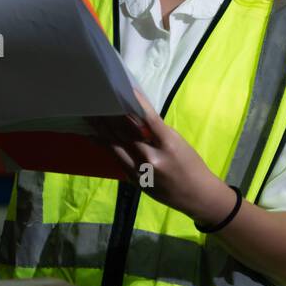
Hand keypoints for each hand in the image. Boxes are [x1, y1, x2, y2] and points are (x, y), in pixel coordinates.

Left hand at [88, 88, 234, 225]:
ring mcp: (141, 171)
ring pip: (116, 146)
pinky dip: (105, 146)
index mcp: (168, 144)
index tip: (122, 89)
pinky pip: (116, 160)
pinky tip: (95, 137)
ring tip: (89, 116)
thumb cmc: (190, 164)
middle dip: (110, 116)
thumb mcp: (178, 143)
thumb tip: (136, 115)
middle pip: (126, 133)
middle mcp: (152, 158)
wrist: (196, 195)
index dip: (135, 103)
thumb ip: (157, 131)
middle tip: (96, 101)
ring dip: (101, 130)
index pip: (148, 118)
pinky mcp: (134, 180)